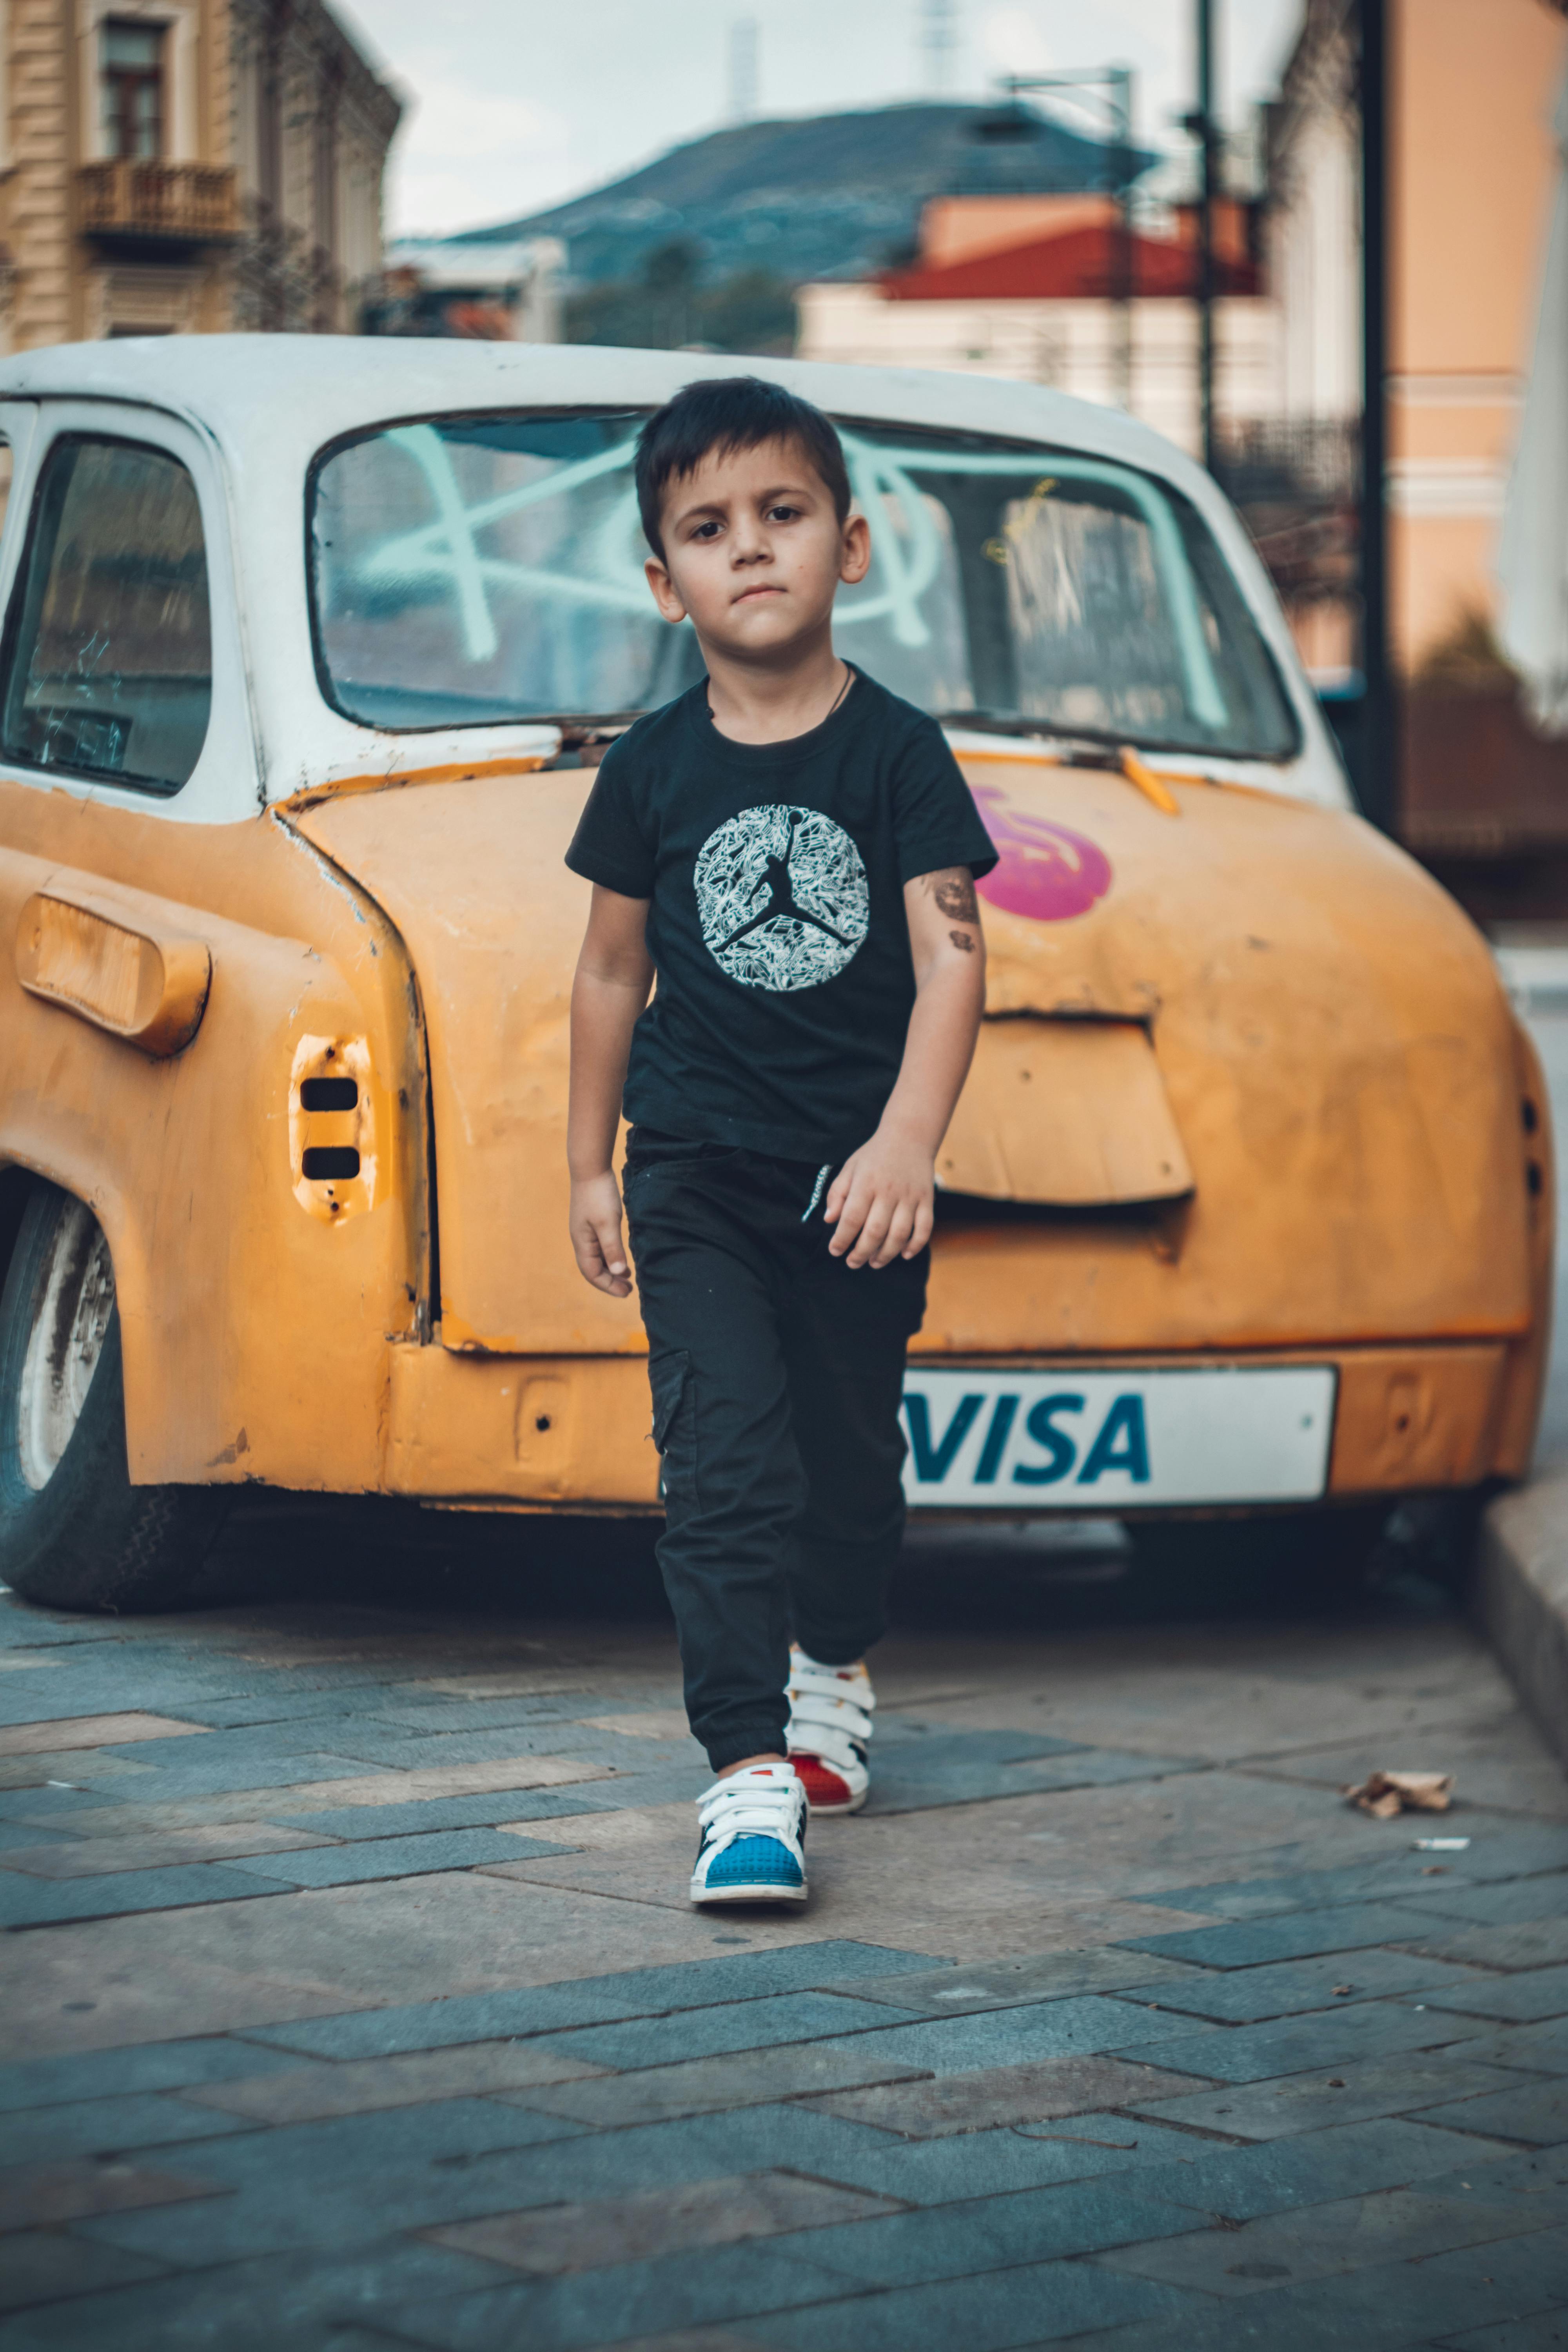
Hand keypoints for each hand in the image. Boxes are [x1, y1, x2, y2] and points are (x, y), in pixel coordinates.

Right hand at [570, 1171, 632, 1296]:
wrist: (590, 1168)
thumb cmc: (598, 1195)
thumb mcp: (608, 1223)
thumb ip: (613, 1248)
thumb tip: (618, 1272)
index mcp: (582, 1243)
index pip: (592, 1274)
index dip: (608, 1286)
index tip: (626, 1292)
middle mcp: (581, 1240)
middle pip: (593, 1269)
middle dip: (609, 1281)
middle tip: (629, 1290)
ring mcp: (585, 1232)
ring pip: (597, 1259)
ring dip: (610, 1270)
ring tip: (627, 1277)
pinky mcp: (592, 1223)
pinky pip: (599, 1247)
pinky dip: (610, 1256)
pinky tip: (621, 1257)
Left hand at [823, 1125, 934, 1267]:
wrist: (909, 1136)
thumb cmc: (874, 1155)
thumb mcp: (850, 1168)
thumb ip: (837, 1194)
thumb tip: (829, 1220)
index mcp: (866, 1183)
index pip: (851, 1218)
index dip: (841, 1239)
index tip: (834, 1251)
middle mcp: (888, 1191)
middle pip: (875, 1231)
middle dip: (861, 1253)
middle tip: (853, 1263)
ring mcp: (910, 1196)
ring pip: (899, 1234)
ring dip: (886, 1254)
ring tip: (874, 1262)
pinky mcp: (927, 1199)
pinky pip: (924, 1228)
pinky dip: (915, 1245)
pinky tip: (904, 1254)